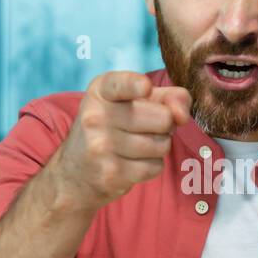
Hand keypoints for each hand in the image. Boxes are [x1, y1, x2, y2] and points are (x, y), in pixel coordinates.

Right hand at [52, 70, 190, 210]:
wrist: (74, 172)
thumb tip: (183, 114)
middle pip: (163, 118)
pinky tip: (132, 162)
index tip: (145, 87)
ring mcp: (101, 147)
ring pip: (161, 145)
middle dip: (166, 125)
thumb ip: (167, 97)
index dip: (137, 85)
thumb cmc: (112, 128)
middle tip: (146, 128)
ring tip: (137, 146)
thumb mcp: (132, 102)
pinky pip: (155, 167)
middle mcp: (96, 116)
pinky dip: (152, 166)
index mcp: (101, 91)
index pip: (121, 84)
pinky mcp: (110, 173)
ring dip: (159, 147)